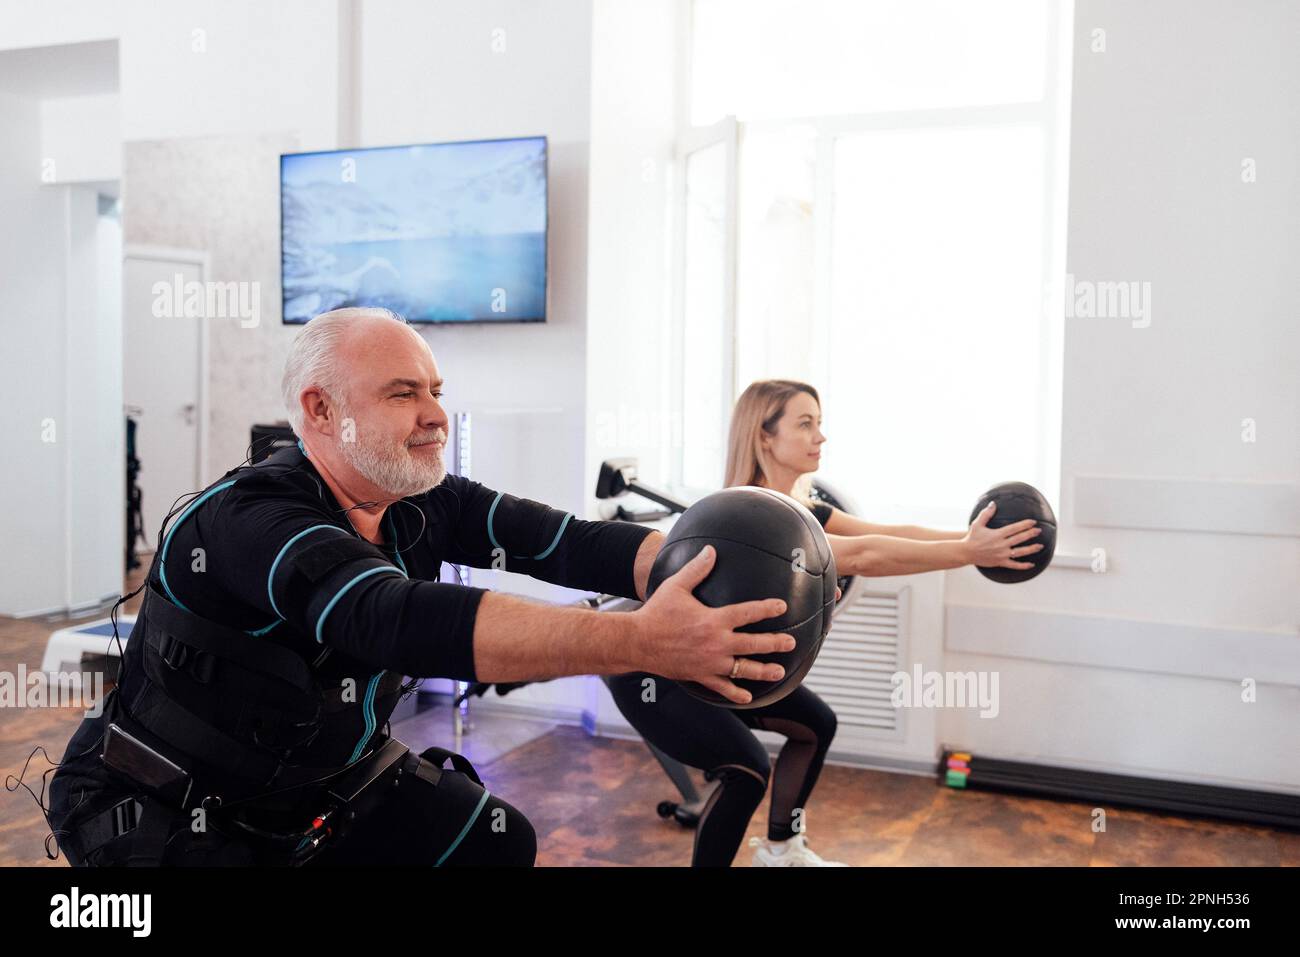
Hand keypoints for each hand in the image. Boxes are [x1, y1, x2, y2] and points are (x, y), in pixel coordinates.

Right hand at [631, 545, 794, 704]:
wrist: (638, 642)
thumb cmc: (656, 612)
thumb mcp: (676, 586)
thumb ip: (696, 569)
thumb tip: (711, 550)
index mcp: (713, 620)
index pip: (748, 613)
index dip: (767, 609)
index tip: (781, 606)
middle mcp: (716, 643)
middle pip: (753, 644)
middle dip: (775, 643)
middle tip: (791, 642)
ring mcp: (710, 662)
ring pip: (743, 669)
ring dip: (763, 670)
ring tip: (779, 671)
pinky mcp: (701, 675)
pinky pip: (722, 687)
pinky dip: (735, 694)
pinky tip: (747, 697)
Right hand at [963, 502, 1043, 569]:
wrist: (966, 552)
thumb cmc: (972, 537)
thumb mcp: (977, 524)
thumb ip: (986, 514)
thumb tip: (993, 503)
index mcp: (997, 534)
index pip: (1014, 528)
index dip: (1025, 524)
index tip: (1033, 522)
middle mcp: (1001, 544)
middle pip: (1019, 538)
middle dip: (1030, 534)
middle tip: (1039, 531)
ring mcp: (1002, 554)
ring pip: (1020, 552)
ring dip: (1031, 549)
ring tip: (1040, 546)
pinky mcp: (1000, 562)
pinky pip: (1014, 565)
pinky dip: (1023, 565)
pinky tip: (1032, 564)